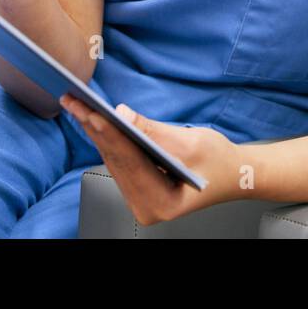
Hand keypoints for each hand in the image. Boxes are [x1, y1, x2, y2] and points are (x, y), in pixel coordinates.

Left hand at [59, 95, 245, 224]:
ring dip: (95, 131)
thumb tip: (122, 114)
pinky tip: (93, 120)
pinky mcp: (138, 189)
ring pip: (113, 160)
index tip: (90, 111)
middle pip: (115, 161)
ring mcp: (140, 201)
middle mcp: (146, 207)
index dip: (110, 133)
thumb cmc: (219, 162)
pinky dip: (107, 138)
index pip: (130, 162)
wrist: (234, 175)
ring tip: (77, 106)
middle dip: (94, 128)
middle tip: (73, 101)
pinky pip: (119, 160)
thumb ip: (153, 131)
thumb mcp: (191, 142)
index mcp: (162, 202)